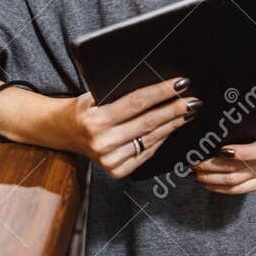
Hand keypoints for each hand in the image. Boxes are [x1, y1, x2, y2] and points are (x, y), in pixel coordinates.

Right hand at [65, 76, 197, 179]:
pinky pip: (146, 154)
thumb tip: (157, 88)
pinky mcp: (116, 171)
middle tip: (193, 101)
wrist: (61, 132)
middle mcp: (103, 142)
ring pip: (150, 139)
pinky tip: (170, 129)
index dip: (162, 92)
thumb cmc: (81, 108)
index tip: (181, 84)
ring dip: (172, 125)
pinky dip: (160, 140)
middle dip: (175, 110)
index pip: (137, 103)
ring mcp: (110, 160)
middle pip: (149, 122)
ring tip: (187, 113)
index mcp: (96, 120)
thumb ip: (118, 94)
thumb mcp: (92, 95)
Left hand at [193, 138, 255, 194]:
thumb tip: (210, 136)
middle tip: (195, 162)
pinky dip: (217, 187)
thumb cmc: (255, 139)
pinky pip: (234, 190)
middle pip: (236, 168)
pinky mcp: (255, 186)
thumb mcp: (250, 133)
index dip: (239, 152)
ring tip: (196, 173)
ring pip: (232, 181)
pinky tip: (206, 183)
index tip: (220, 149)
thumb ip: (235, 135)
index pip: (254, 152)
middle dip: (211, 166)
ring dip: (210, 178)